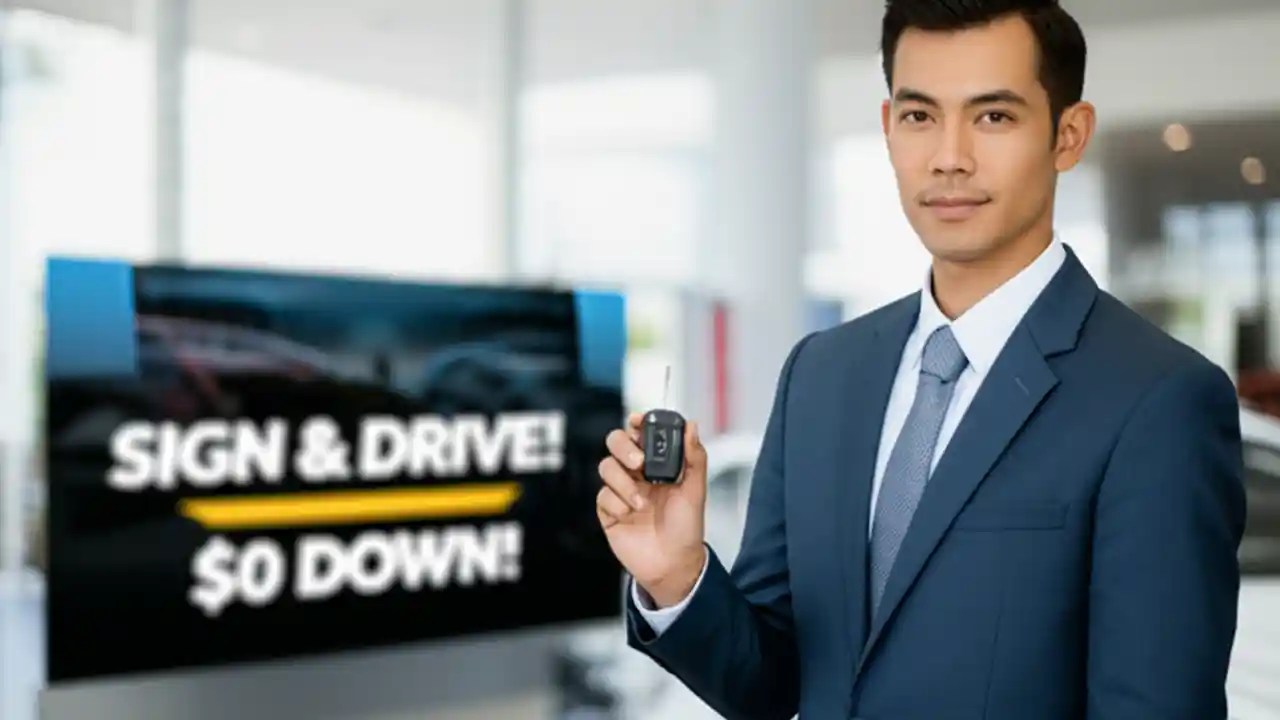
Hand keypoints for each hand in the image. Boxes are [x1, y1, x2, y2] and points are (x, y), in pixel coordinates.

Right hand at [596, 412, 707, 607]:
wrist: (673, 564)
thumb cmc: (686, 528)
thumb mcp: (696, 490)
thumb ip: (694, 457)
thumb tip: (691, 426)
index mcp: (657, 465)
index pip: (640, 435)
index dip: (636, 424)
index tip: (638, 421)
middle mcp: (636, 474)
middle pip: (615, 443)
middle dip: (623, 447)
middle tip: (638, 463)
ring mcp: (621, 491)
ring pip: (606, 467)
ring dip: (623, 483)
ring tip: (641, 503)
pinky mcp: (608, 511)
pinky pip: (602, 496)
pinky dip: (616, 503)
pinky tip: (630, 515)